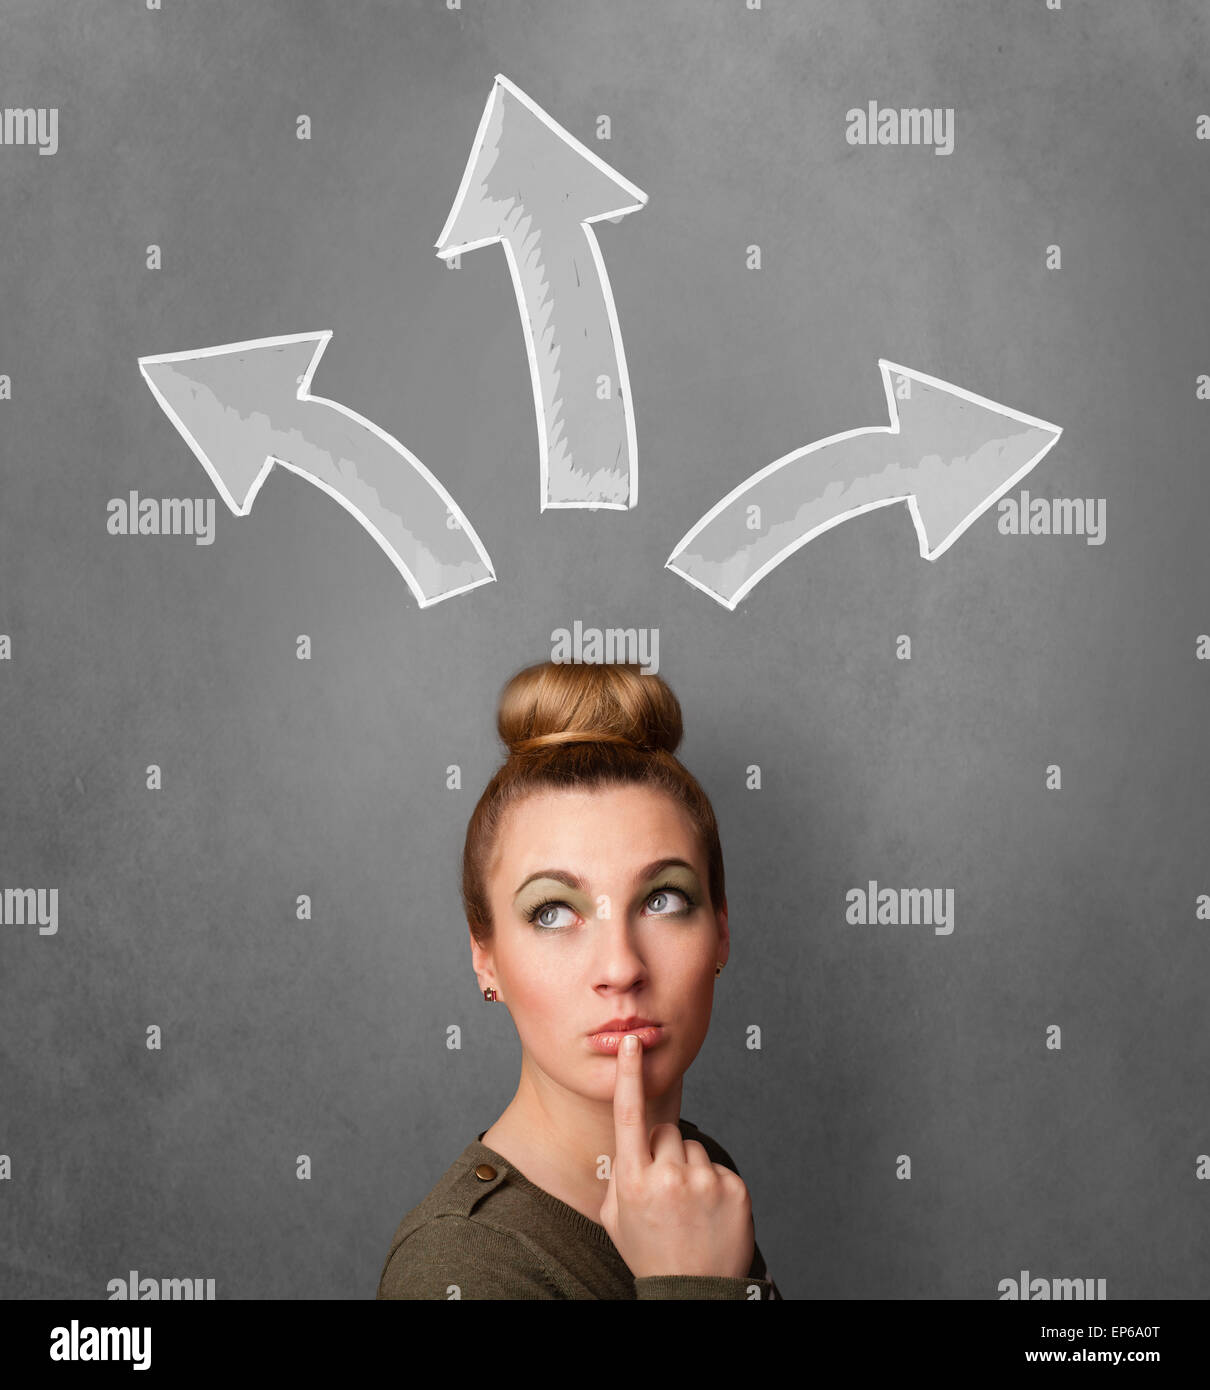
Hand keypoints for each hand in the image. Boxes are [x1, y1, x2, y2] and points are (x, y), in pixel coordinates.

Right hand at [598, 1034, 754, 1278]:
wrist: (693, 1294)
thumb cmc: (649, 1252)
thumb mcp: (615, 1216)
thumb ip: (617, 1174)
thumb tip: (627, 1142)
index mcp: (634, 1181)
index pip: (629, 1116)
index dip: (628, 1076)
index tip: (631, 1044)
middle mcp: (668, 1176)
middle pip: (665, 1132)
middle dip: (663, 1152)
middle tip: (665, 1191)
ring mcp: (704, 1182)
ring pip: (693, 1148)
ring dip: (689, 1168)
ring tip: (688, 1207)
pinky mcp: (734, 1189)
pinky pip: (718, 1168)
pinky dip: (714, 1185)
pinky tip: (709, 1213)